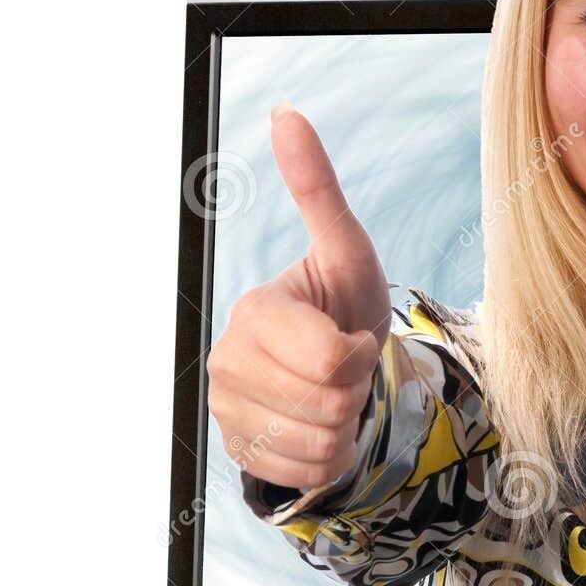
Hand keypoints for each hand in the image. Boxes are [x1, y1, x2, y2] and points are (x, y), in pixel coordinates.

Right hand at [206, 105, 391, 490]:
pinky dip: (329, 456)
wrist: (335, 368)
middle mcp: (226, 362)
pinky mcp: (241, 451)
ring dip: (345, 424)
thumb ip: (317, 189)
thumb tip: (287, 112)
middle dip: (355, 389)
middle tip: (344, 367)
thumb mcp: (346, 250)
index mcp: (252, 313)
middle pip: (329, 403)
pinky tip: (319, 425)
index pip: (330, 360)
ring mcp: (228, 411)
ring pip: (321, 442)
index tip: (349, 335)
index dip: (359, 354)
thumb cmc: (343, 304)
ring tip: (332, 393)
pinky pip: (310, 473)